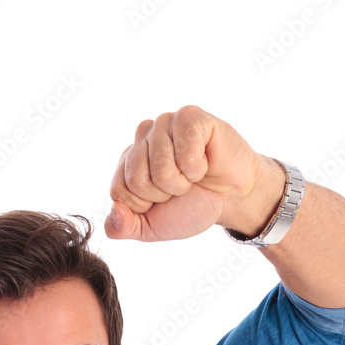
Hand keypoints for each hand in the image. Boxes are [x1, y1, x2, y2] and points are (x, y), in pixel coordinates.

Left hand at [104, 105, 273, 242]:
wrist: (230, 199)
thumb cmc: (191, 207)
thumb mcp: (151, 228)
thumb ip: (124, 227)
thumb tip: (114, 211)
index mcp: (128, 162)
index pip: (119, 190)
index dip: (145, 205)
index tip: (163, 199)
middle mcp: (142, 137)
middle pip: (137, 179)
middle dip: (164, 194)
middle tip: (182, 186)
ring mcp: (165, 123)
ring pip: (160, 168)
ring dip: (183, 182)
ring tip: (193, 174)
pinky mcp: (189, 116)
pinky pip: (185, 153)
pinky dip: (198, 167)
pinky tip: (205, 160)